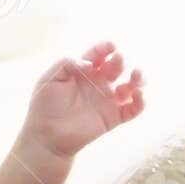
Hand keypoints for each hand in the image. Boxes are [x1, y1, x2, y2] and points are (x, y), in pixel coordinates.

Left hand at [21, 41, 144, 160]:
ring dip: (137, 78)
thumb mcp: (48, 80)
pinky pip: (133, 109)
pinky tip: (137, 95)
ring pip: (130, 86)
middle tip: (117, 61)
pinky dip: (141, 102)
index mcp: (83, 73)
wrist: (45, 137)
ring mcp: (106, 101)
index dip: (105, 48)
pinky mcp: (112, 118)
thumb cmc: (44, 108)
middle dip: (119, 61)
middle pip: (116, 67)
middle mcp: (97, 84)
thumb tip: (88, 63)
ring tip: (137, 75)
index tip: (111, 46)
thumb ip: (65, 64)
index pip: (98, 55)